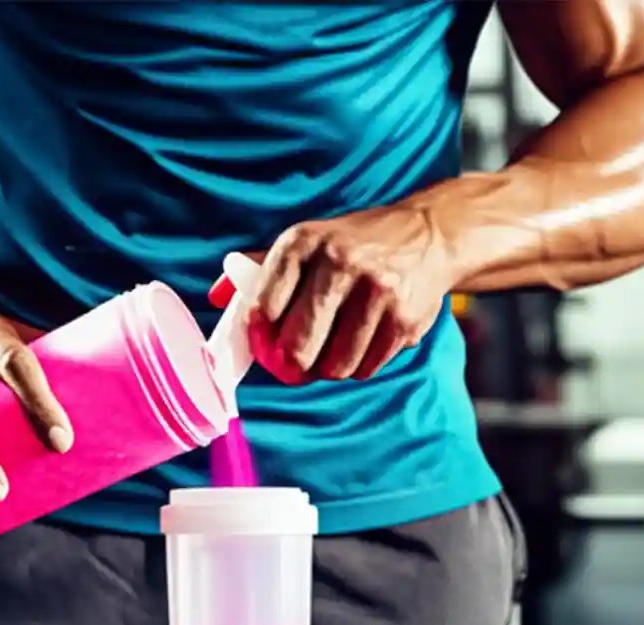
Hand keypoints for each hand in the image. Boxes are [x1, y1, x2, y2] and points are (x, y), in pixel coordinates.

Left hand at [246, 204, 455, 382]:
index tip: (262, 342)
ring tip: (329, 356)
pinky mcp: (404, 318)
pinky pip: (366, 367)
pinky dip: (358, 368)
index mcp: (304, 241)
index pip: (263, 305)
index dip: (258, 334)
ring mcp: (376, 291)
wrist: (429, 236)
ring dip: (327, 369)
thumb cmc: (353, 244)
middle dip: (290, 364)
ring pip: (334, 363)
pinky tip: (359, 348)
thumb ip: (260, 271)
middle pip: (297, 342)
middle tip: (291, 366)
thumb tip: (214, 297)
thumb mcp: (307, 242)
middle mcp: (340, 261)